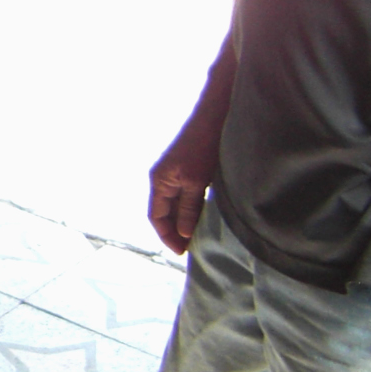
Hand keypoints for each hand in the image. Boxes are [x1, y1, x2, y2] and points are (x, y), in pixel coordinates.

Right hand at [147, 128, 216, 255]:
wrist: (213, 119)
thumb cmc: (202, 148)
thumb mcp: (196, 182)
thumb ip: (189, 208)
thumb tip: (184, 233)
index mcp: (159, 182)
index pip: (156, 216)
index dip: (166, 236)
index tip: (181, 252)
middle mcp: (163, 178)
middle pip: (165, 212)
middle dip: (175, 231)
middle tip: (191, 249)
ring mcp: (175, 173)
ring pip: (176, 204)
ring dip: (184, 221)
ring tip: (198, 236)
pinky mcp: (188, 169)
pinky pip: (185, 195)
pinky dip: (192, 209)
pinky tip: (204, 215)